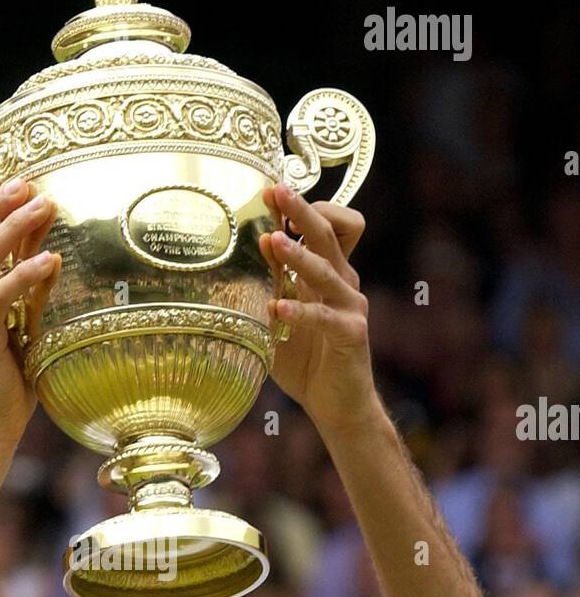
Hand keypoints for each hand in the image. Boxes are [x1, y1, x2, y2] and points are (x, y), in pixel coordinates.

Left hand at [259, 183, 380, 435]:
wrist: (337, 404)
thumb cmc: (306, 361)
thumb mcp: (279, 319)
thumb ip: (269, 288)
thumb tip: (245, 253)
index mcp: (327, 274)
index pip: (326, 225)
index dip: (302, 207)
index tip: (270, 192)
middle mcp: (343, 282)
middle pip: (328, 233)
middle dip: (301, 210)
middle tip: (276, 192)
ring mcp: (350, 306)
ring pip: (326, 269)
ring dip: (298, 254)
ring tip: (272, 243)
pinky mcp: (351, 334)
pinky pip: (324, 317)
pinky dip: (300, 311)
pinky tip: (277, 309)